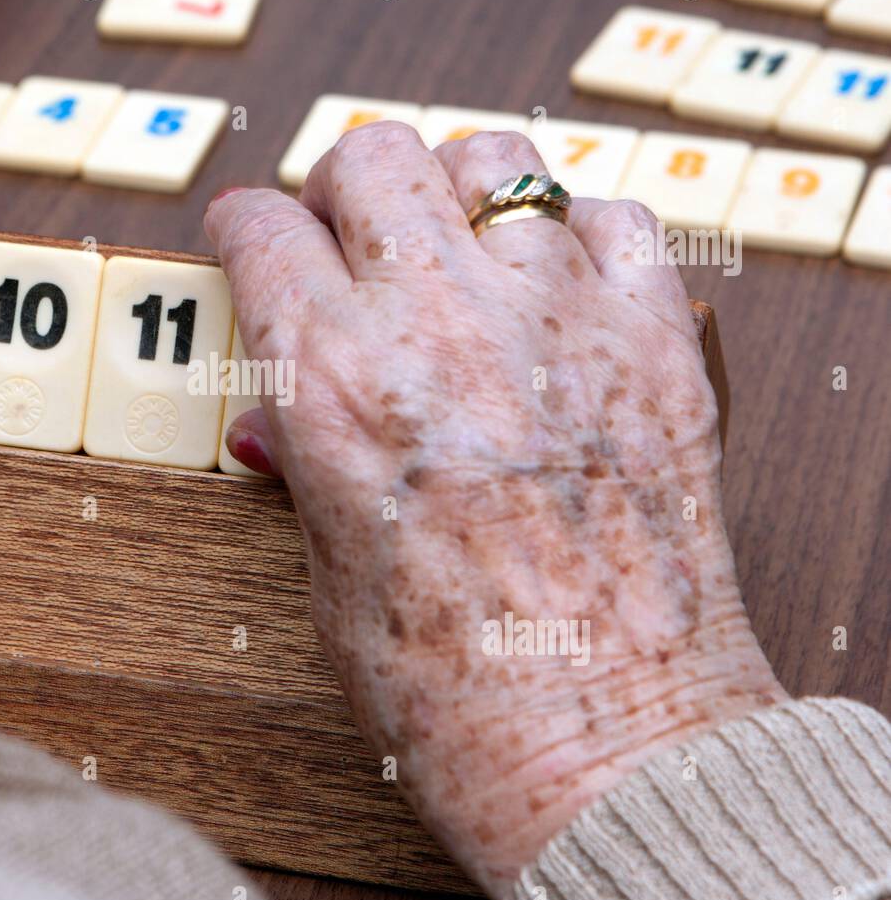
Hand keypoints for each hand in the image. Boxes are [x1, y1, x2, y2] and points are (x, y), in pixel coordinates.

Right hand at [204, 125, 786, 895]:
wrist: (604, 744)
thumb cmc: (457, 689)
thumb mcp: (328, 571)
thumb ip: (307, 460)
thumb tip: (279, 416)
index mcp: (332, 381)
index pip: (259, 227)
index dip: (244, 228)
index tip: (254, 237)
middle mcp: (440, 324)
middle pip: (371, 155)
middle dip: (344, 186)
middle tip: (349, 232)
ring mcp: (557, 318)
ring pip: (493, 159)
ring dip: (458, 192)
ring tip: (456, 247)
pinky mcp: (655, 339)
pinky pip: (614, 217)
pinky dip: (578, 234)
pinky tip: (559, 287)